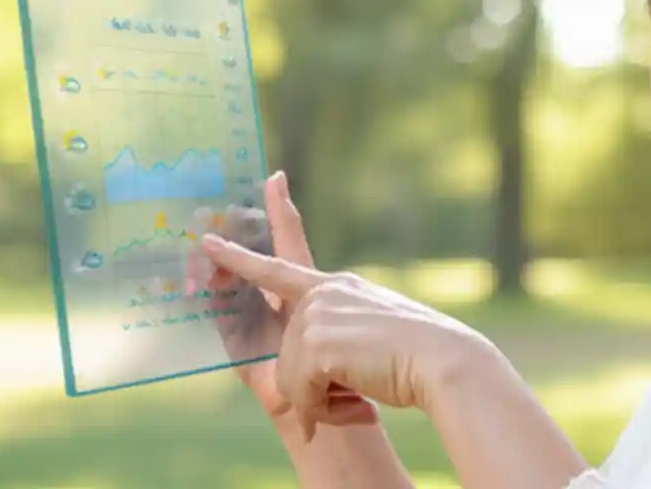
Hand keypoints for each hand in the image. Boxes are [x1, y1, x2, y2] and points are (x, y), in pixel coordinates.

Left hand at [200, 192, 495, 441]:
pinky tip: (358, 410)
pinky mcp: (317, 342)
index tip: (207, 239)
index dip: (239, 256)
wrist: (444, 361)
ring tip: (363, 404)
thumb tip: (309, 373)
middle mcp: (323, 293)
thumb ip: (336, 336)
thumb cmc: (418, 356)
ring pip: (293, 376)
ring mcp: (318, 314)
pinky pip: (302, 391)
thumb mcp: (373, 334)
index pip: (278, 268)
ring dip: (323, 401)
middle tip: (357, 405)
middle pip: (289, 354)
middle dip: (312, 388)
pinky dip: (325, 411)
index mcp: (337, 286)